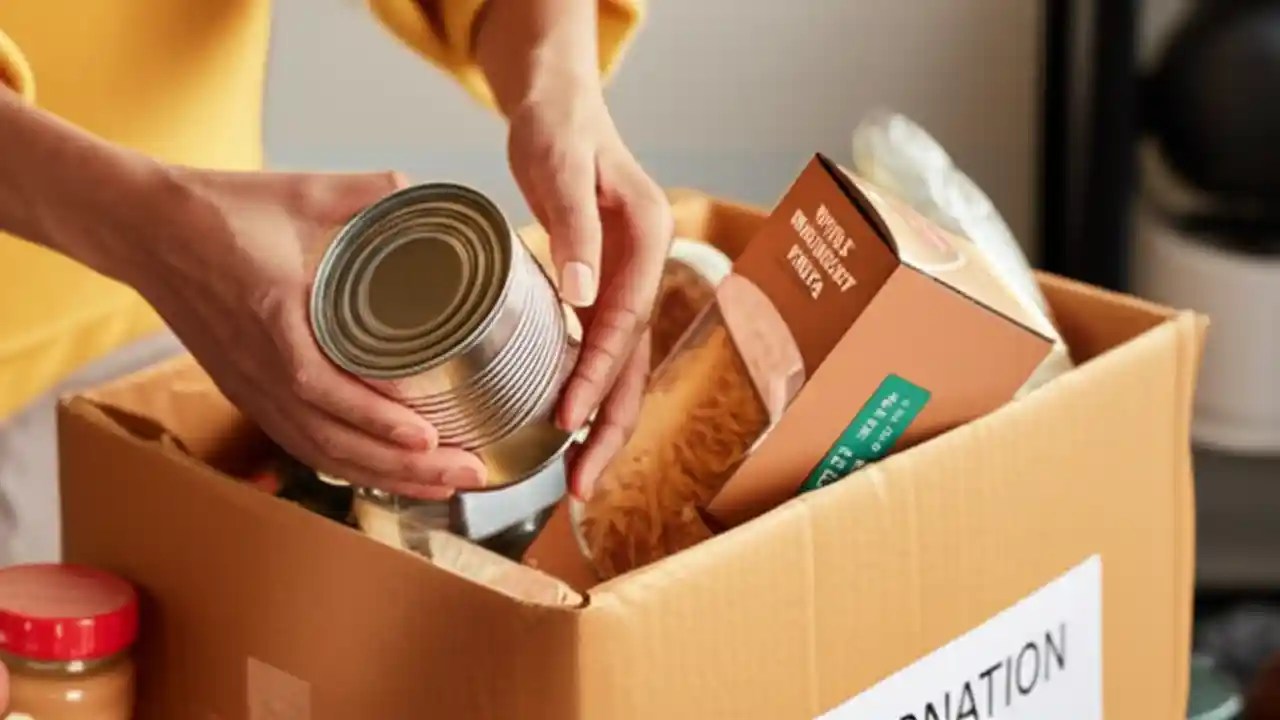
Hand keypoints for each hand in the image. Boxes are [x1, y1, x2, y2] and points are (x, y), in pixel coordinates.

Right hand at [116, 169, 486, 498]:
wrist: (146, 230)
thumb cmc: (224, 209)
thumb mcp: (301, 190)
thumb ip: (368, 192)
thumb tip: (425, 194)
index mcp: (274, 315)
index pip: (322, 384)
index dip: (376, 416)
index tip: (430, 433)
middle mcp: (260, 365)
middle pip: (333, 438)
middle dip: (405, 464)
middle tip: (469, 471)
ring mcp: (251, 387)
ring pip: (321, 451)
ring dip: (386, 476)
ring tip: (445, 485)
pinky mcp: (248, 394)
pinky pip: (302, 444)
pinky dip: (349, 466)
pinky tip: (391, 476)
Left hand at [477, 0, 672, 496]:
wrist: (561, 105)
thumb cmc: (559, 127)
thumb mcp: (560, 165)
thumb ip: (575, 229)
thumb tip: (581, 297)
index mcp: (646, 241)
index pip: (625, 323)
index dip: (597, 375)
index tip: (567, 418)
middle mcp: (644, 269)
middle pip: (634, 362)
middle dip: (610, 426)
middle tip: (581, 486)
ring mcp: (625, 282)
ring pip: (621, 366)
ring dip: (601, 422)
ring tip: (576, 479)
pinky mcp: (601, 288)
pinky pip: (600, 352)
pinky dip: (586, 391)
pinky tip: (565, 426)